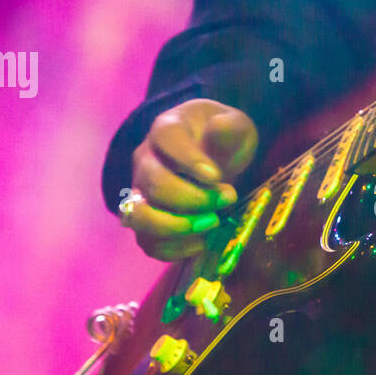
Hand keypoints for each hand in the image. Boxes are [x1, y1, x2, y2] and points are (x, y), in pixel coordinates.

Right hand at [121, 98, 257, 259]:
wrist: (215, 154)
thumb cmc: (223, 138)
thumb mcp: (235, 125)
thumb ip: (229, 127)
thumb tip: (218, 129)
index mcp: (166, 129)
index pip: (166, 139)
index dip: (189, 160)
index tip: (217, 176)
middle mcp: (145, 160)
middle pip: (155, 185)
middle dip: (195, 199)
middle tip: (227, 198)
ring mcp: (141, 192)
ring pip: (140, 217)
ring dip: (177, 227)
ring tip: (212, 224)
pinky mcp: (147, 220)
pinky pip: (148, 242)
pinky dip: (174, 249)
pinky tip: (202, 241)